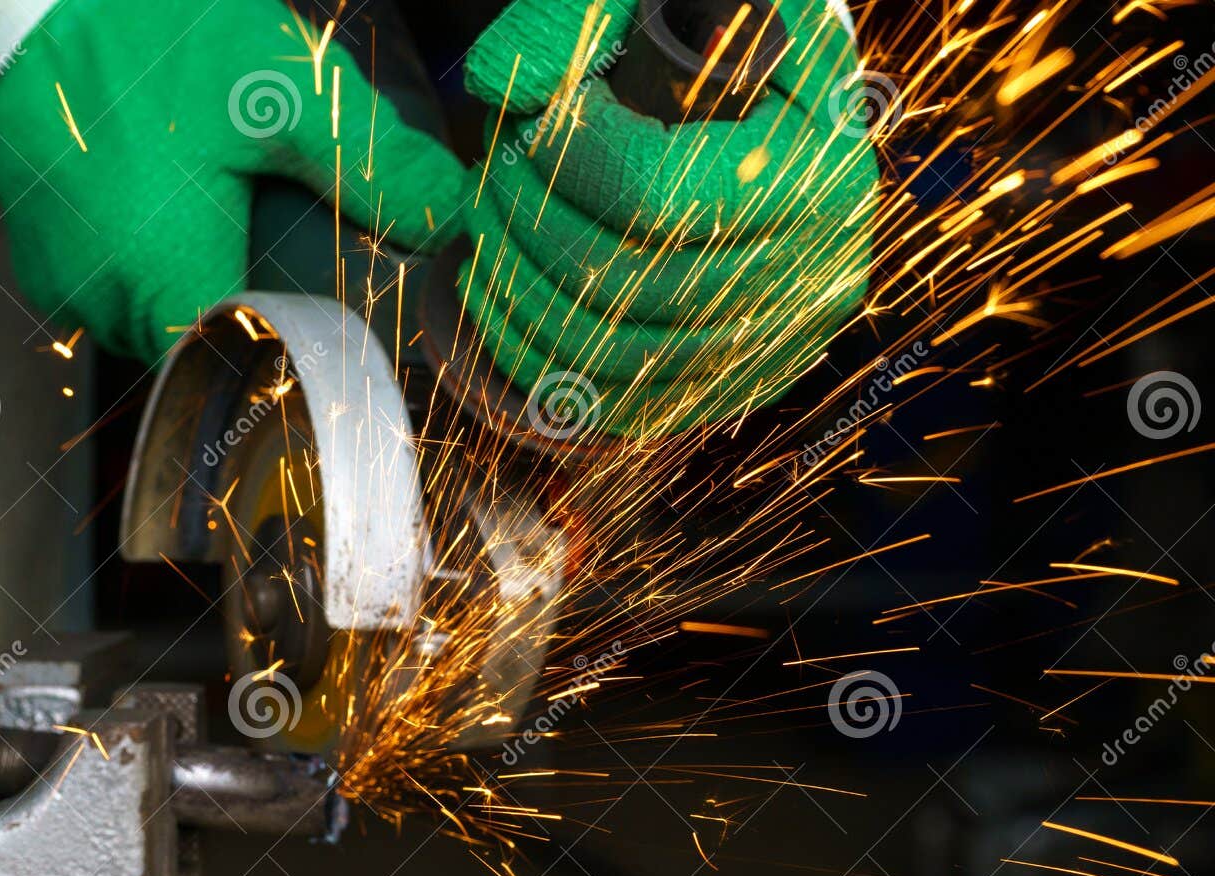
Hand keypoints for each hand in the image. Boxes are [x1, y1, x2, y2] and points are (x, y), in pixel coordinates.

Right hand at [0, 0, 466, 361]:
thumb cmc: (141, 37)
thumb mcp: (280, 92)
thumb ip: (371, 166)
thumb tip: (445, 218)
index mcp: (165, 288)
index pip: (249, 374)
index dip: (297, 348)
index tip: (329, 312)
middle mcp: (105, 307)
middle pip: (208, 348)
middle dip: (254, 301)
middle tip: (288, 239)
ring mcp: (65, 284)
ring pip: (161, 314)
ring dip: (201, 274)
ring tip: (228, 205)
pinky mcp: (41, 254)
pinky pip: (116, 282)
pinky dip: (152, 253)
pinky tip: (172, 194)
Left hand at [462, 0, 878, 436]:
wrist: (771, 114)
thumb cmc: (720, 49)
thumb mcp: (665, 4)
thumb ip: (578, 21)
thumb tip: (501, 86)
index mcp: (820, 170)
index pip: (654, 193)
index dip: (562, 158)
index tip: (529, 116)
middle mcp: (815, 274)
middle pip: (623, 277)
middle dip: (525, 220)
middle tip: (489, 166)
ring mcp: (775, 346)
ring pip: (607, 352)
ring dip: (514, 290)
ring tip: (483, 223)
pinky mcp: (730, 387)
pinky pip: (615, 408)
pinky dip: (535, 361)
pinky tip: (493, 298)